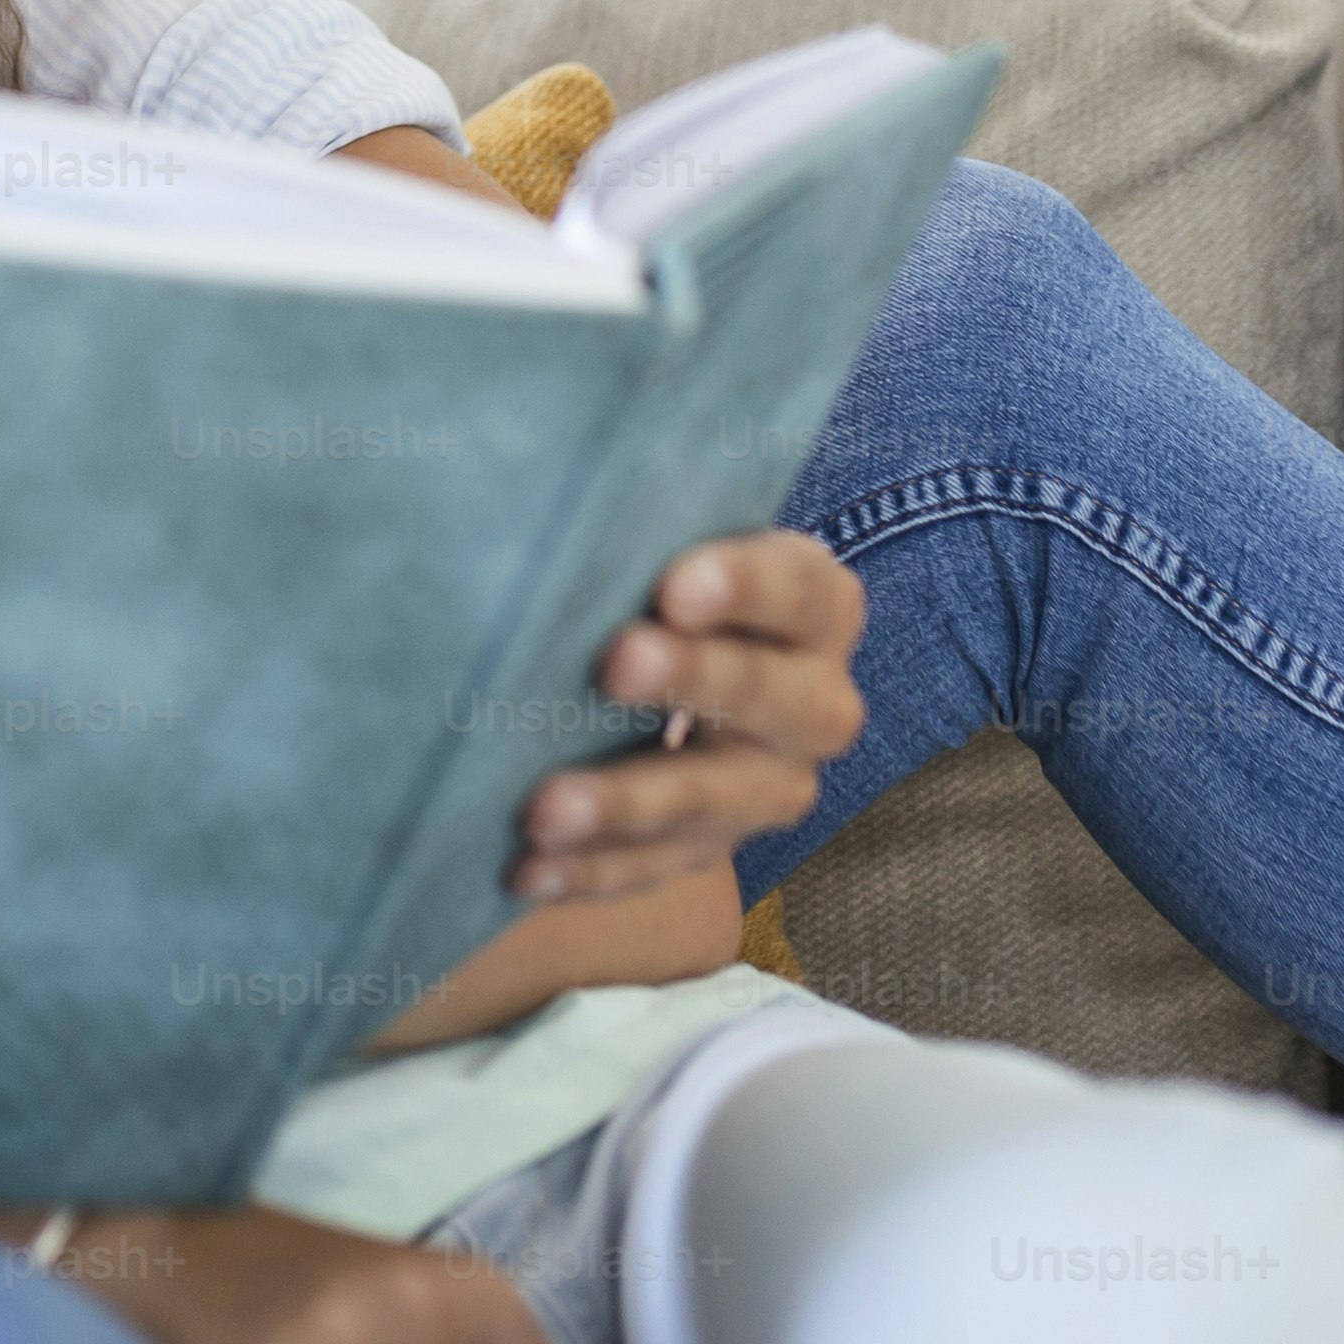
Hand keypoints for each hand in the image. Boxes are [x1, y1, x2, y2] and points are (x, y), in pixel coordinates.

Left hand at [512, 531, 864, 909]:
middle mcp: (815, 702)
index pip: (801, 591)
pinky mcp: (712, 847)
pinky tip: (527, 869)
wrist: (678, 670)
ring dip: (628, 804)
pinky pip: (657, 868)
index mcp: (816, 608)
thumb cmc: (655, 580)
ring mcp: (770, 785)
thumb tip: (541, 474)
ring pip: (715, 800)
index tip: (674, 586)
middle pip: (771, 696)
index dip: (746, 587)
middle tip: (614, 664)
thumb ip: (638, 516)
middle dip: (693, 681)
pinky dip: (590, 869)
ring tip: (543, 809)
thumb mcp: (667, 541)